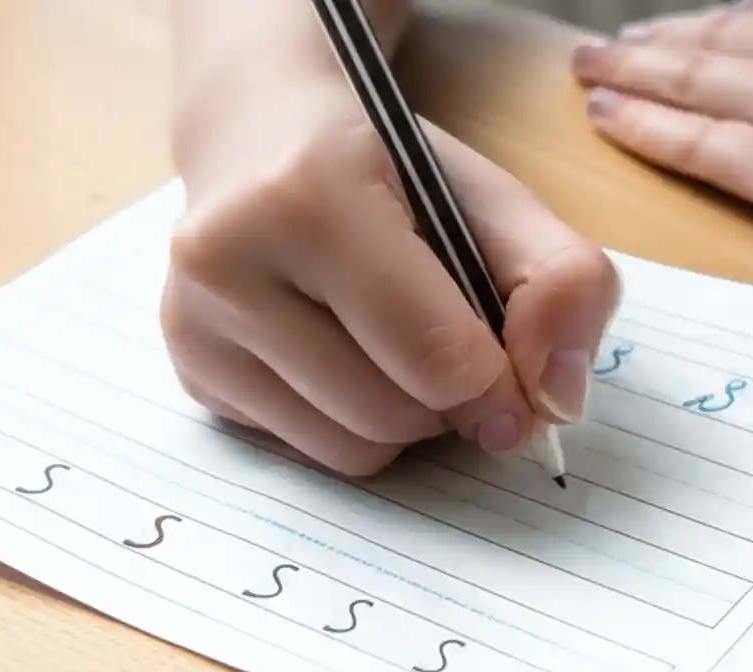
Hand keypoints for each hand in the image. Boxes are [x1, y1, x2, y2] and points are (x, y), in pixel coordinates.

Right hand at [162, 85, 619, 476]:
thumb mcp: (494, 200)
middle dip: (446, 399)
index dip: (499, 384)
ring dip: (401, 419)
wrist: (263, 137)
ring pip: (348, 452)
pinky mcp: (188, 370)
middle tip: (446, 337)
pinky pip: (306, 452)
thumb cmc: (389, 173)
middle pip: (391, 415)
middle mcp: (224, 261)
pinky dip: (347, 421)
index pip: (435, 355)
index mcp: (308, 197)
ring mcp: (192, 322)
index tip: (515, 373)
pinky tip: (338, 350)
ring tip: (392, 343)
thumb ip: (564, 283)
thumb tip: (555, 402)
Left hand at [571, 0, 752, 325]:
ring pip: (698, 85)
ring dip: (633, 78)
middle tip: (598, 53)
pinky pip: (706, 148)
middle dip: (648, 46)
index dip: (698, 27)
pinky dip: (650, 129)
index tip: (658, 34)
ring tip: (590, 79)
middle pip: (716, 41)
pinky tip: (612, 119)